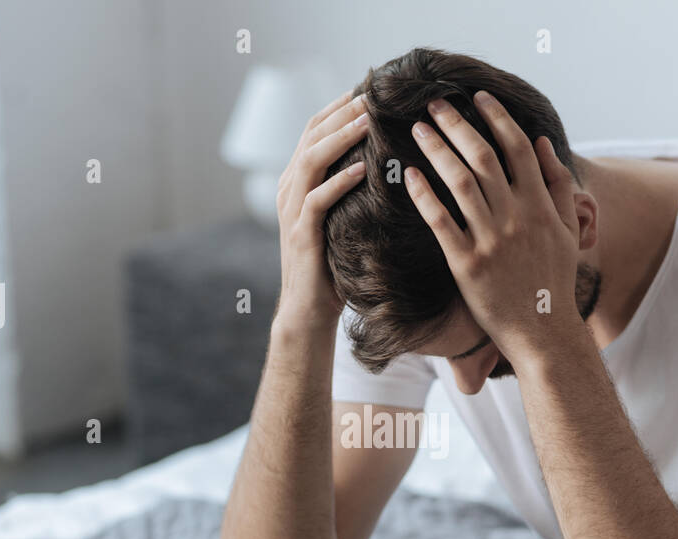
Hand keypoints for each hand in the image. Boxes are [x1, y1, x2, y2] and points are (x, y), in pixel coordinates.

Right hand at [275, 92, 369, 322]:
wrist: (309, 311)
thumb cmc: (333, 266)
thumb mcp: (344, 219)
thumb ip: (353, 190)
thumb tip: (388, 162)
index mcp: (298, 182)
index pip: (315, 130)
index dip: (340, 106)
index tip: (370, 87)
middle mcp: (289, 190)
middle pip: (311, 136)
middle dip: (342, 111)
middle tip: (373, 92)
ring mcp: (291, 212)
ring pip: (310, 160)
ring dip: (340, 138)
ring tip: (368, 120)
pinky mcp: (300, 236)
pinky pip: (316, 201)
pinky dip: (338, 182)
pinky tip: (361, 169)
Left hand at [404, 91, 581, 362]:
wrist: (542, 331)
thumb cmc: (553, 280)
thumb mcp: (568, 230)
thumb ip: (558, 185)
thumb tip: (543, 144)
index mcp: (540, 205)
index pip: (518, 147)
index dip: (497, 117)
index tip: (476, 97)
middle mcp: (516, 217)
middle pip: (484, 156)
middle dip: (458, 124)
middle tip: (434, 103)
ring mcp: (491, 240)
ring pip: (461, 182)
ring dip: (438, 150)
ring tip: (419, 129)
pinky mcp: (467, 264)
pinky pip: (441, 222)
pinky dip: (425, 195)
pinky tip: (409, 174)